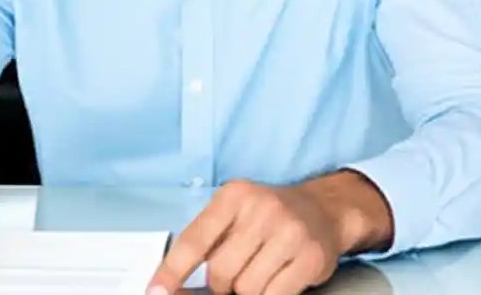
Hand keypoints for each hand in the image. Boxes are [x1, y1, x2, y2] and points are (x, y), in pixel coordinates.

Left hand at [148, 173, 391, 294]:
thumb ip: (207, 240)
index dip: (172, 270)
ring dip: (247, 290)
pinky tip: (276, 280)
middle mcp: (260, 210)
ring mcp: (288, 233)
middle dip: (221, 284)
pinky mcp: (310, 257)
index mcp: (233, 196)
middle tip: (232, 278)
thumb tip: (174, 282)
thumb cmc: (269, 216)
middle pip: (220, 271)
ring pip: (247, 288)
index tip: (156, 291)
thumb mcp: (234, 212)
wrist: (324, 209)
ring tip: (259, 272)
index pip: (193, 240)